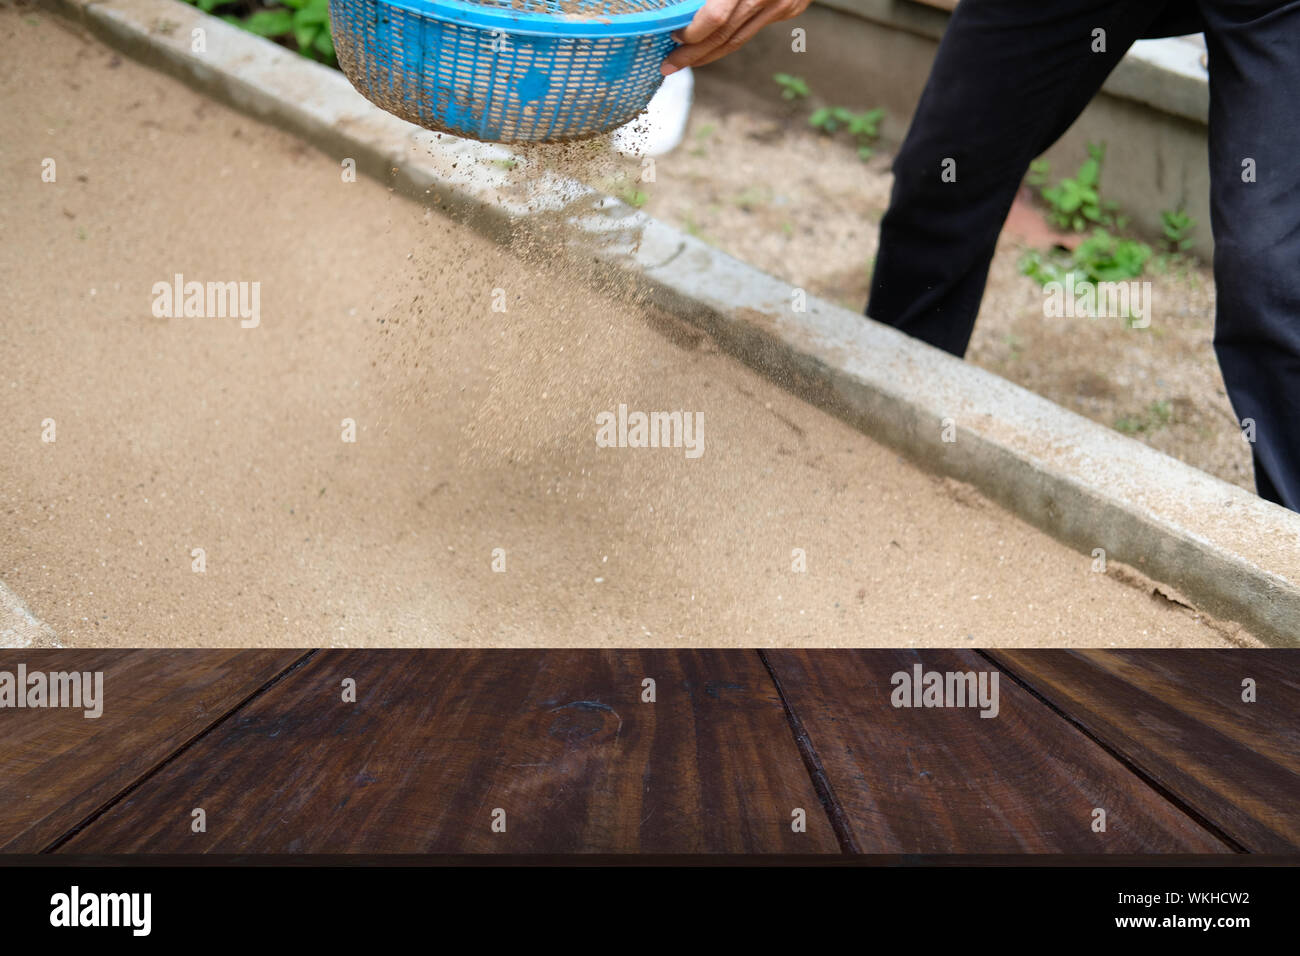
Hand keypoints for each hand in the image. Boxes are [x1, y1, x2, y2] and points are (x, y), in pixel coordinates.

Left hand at [661, 0, 810, 74]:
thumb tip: (677, 2)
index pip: (716, 19)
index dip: (692, 32)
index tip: (672, 35)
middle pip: (725, 37)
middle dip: (693, 55)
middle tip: (668, 67)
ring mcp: (783, 5)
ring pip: (739, 40)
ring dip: (709, 54)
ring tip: (684, 62)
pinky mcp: (791, 8)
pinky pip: (754, 28)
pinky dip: (730, 38)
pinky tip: (711, 44)